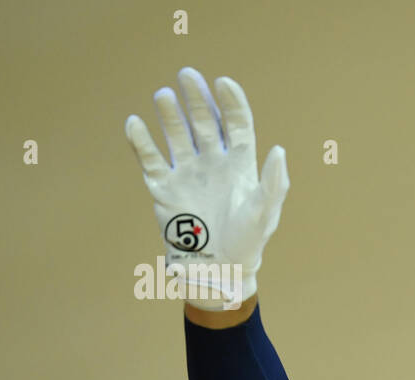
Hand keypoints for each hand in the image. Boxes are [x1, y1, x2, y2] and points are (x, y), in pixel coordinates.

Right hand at [125, 67, 288, 309]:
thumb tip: (279, 150)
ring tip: (164, 96)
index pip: (235, 124)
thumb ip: (274, 182)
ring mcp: (187, 172)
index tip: (222, 82)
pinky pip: (150, 158)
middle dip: (196, 98)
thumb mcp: (265, 212)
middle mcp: (213, 162)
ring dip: (170, 114)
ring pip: (176, 134)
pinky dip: (141, 140)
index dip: (230, 102)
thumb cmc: (248, 242)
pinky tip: (135, 123)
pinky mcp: (163, 186)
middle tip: (187, 76)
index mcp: (240, 164)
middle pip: (203, 121)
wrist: (218, 269)